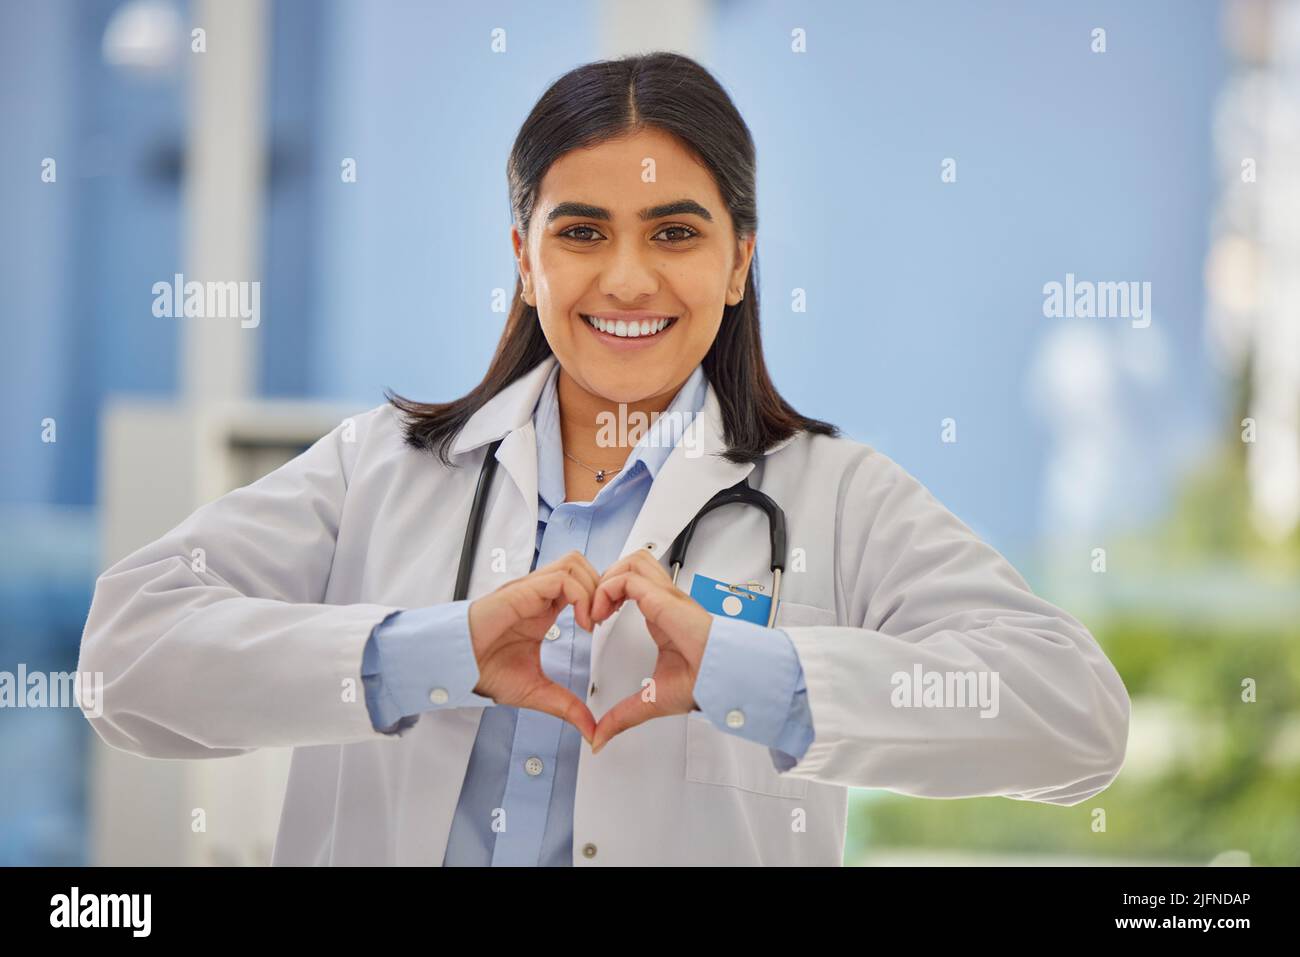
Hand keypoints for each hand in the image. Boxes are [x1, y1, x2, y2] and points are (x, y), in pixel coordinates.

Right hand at [467, 551, 598, 744]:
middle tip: (604, 618)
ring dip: (592, 588)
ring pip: (573, 563)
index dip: (599, 598)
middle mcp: (539, 595)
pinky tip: (582, 622)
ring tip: (593, 620)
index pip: (580, 583)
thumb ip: (566, 706)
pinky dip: (580, 595)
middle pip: (580, 564)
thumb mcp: (536, 691)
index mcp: (543, 610)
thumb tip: (590, 730)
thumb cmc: (484, 671)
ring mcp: (530, 590)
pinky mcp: (522, 592)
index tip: (603, 626)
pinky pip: (561, 578)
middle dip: (601, 586)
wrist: (455, 667)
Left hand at [587, 548, 713, 753]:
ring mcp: (665, 596)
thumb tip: (601, 738)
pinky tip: (602, 613)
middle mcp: (664, 601)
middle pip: (632, 564)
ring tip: (597, 607)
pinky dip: (608, 589)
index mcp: (662, 616)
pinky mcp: (662, 599)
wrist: (723, 678)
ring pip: (632, 561)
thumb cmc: (704, 682)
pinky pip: (627, 578)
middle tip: (592, 610)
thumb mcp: (650, 700)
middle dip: (605, 579)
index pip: (633, 585)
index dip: (610, 595)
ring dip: (607, 579)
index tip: (595, 622)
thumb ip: (622, 716)